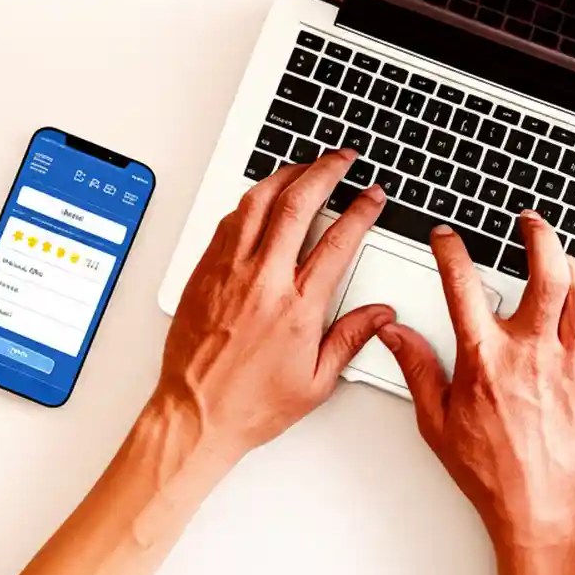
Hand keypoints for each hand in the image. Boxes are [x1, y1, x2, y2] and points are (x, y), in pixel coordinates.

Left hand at [158, 150, 391, 457]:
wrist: (195, 415)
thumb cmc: (250, 405)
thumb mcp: (317, 381)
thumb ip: (351, 339)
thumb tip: (379, 314)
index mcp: (298, 307)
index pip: (338, 240)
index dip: (360, 210)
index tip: (371, 196)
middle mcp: (263, 281)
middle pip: (298, 204)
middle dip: (325, 172)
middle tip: (341, 159)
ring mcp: (229, 273)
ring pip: (257, 202)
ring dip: (285, 176)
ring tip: (303, 166)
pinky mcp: (205, 274)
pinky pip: (229, 222)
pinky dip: (250, 201)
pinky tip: (262, 197)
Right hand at [379, 212, 574, 547]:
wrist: (545, 513)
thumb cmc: (495, 477)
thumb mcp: (438, 424)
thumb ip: (417, 369)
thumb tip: (396, 334)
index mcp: (486, 361)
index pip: (464, 285)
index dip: (451, 251)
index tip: (446, 238)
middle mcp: (531, 354)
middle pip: (544, 271)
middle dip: (536, 234)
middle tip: (527, 222)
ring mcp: (569, 362)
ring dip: (568, 259)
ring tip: (556, 251)